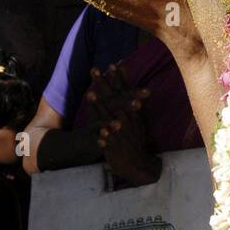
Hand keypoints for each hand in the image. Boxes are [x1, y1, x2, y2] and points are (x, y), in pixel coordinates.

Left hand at [85, 65, 158, 186]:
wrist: (139, 165)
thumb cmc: (135, 140)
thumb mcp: (138, 120)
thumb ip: (132, 103)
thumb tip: (133, 88)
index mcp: (133, 114)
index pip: (126, 93)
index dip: (119, 79)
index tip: (111, 64)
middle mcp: (128, 121)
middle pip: (115, 100)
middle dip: (104, 85)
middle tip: (94, 70)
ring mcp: (122, 134)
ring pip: (110, 118)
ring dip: (100, 107)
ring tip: (89, 95)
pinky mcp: (116, 148)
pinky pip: (111, 142)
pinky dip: (106, 137)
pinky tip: (100, 133)